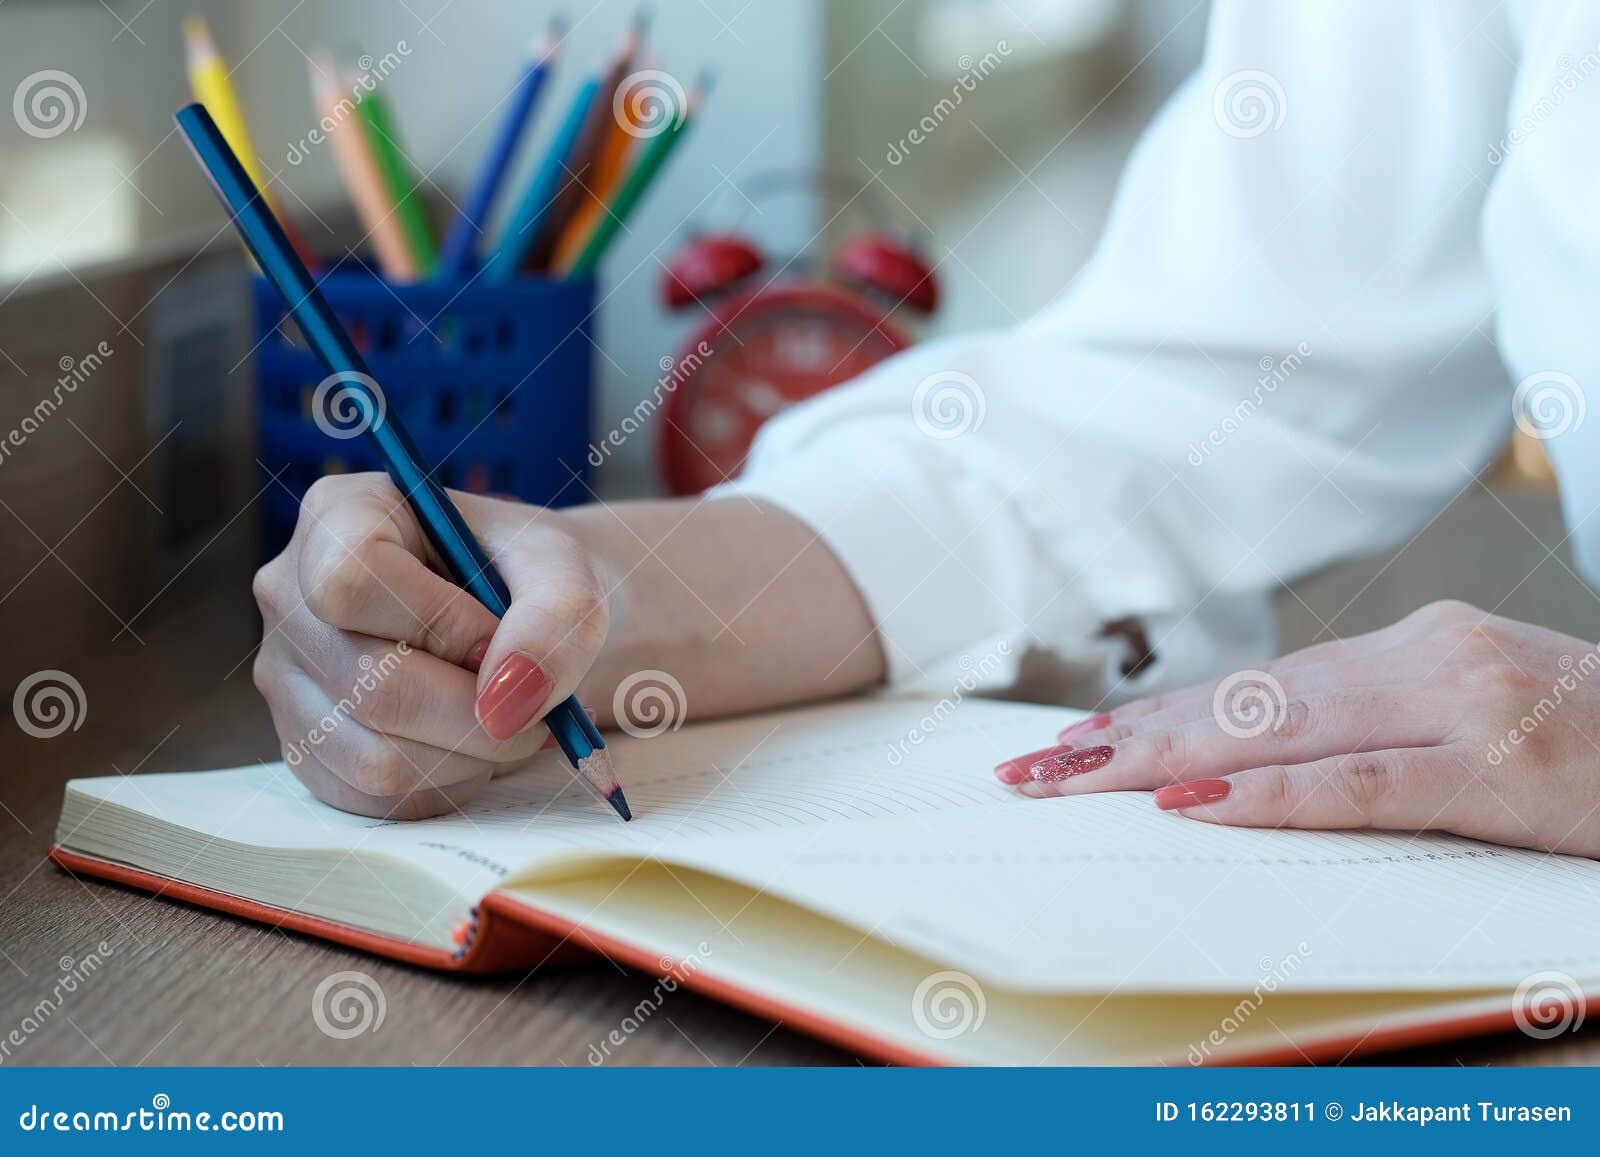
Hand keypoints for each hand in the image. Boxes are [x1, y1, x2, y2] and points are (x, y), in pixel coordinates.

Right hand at [252, 474, 611, 818]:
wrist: (528, 622)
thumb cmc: (533, 578)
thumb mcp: (566, 568)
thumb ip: (558, 616)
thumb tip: (508, 701)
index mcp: (338, 515)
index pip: (352, 580)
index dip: (439, 623)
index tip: (495, 636)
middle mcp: (290, 594)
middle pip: (370, 685)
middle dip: (478, 711)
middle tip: (538, 705)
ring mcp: (287, 677)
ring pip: (375, 758)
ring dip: (472, 755)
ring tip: (510, 719)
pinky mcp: (307, 749)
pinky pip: (377, 798)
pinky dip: (449, 783)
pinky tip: (474, 744)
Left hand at [994, 600, 1599, 856]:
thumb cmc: (1585, 746)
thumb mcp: (1466, 722)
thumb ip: (1368, 732)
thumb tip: (1244, 760)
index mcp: (1407, 650)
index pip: (1251, 688)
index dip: (1154, 715)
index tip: (1072, 742)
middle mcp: (1420, 659)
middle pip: (1242, 702)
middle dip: (1126, 739)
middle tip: (1033, 768)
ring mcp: (1459, 705)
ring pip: (1279, 729)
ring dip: (1162, 758)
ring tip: (1075, 781)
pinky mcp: (1497, 766)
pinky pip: (1363, 783)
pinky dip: (1271, 792)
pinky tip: (1194, 800)